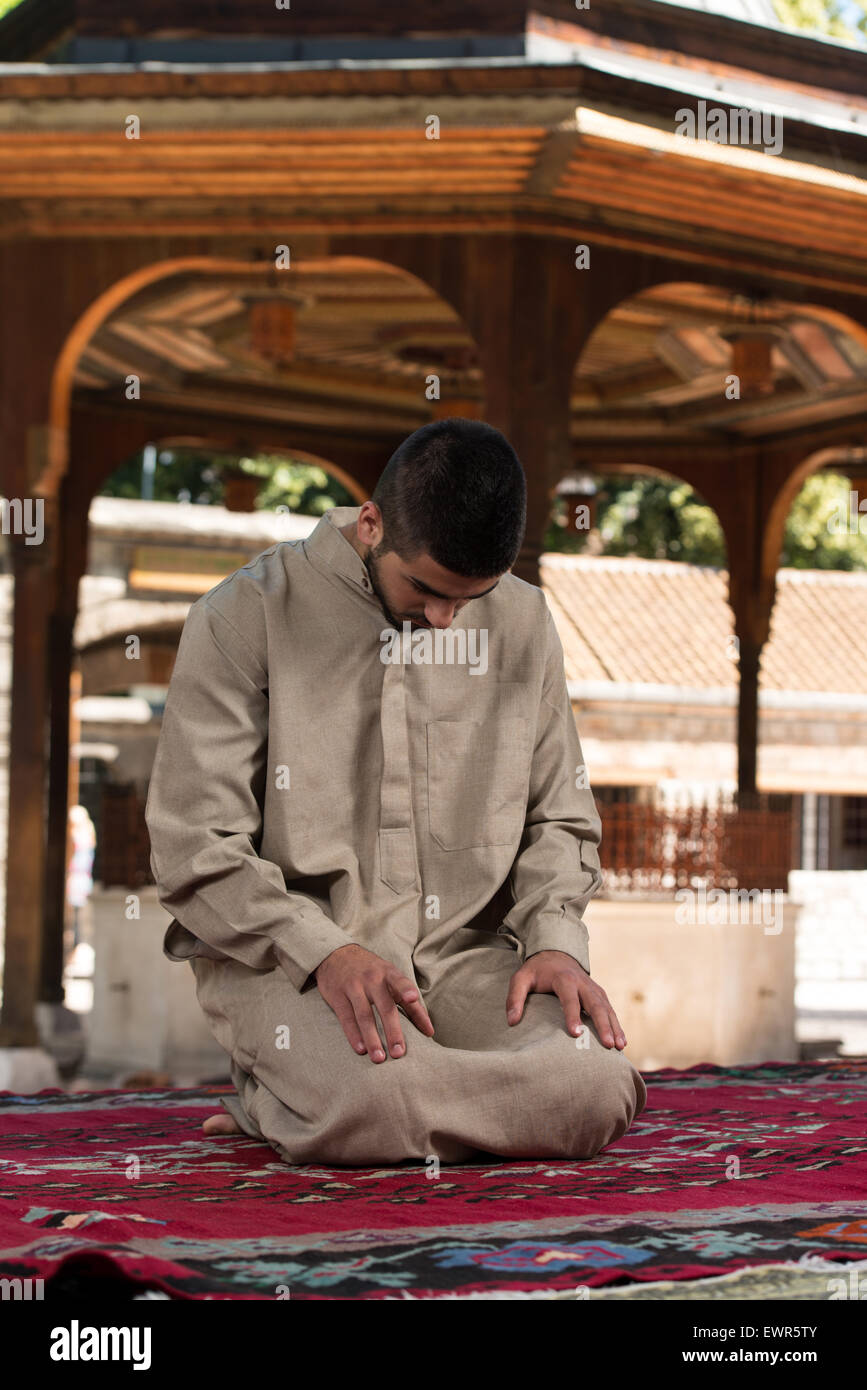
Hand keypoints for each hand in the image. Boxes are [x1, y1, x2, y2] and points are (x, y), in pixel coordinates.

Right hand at [314, 943, 433, 1062]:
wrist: (336, 954)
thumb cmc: (372, 971)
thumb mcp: (391, 978)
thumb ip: (411, 1004)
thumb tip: (430, 1031)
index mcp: (388, 973)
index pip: (400, 981)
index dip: (406, 989)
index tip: (412, 998)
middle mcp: (372, 979)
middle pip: (384, 1007)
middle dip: (393, 1031)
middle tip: (399, 1053)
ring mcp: (353, 986)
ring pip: (364, 1016)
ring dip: (372, 1039)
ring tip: (379, 1058)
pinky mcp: (337, 996)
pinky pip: (346, 1018)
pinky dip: (353, 1035)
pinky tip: (360, 1049)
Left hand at [506, 949, 626, 1049]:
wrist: (556, 954)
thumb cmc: (537, 971)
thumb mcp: (521, 978)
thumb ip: (515, 997)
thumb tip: (512, 1022)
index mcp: (564, 979)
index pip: (569, 998)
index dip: (572, 1015)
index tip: (575, 1033)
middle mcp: (583, 983)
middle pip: (596, 1004)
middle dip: (603, 1025)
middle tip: (608, 1045)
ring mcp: (593, 988)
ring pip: (607, 1008)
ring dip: (614, 1026)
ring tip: (620, 1047)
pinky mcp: (599, 994)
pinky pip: (610, 1009)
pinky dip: (617, 1024)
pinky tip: (621, 1041)